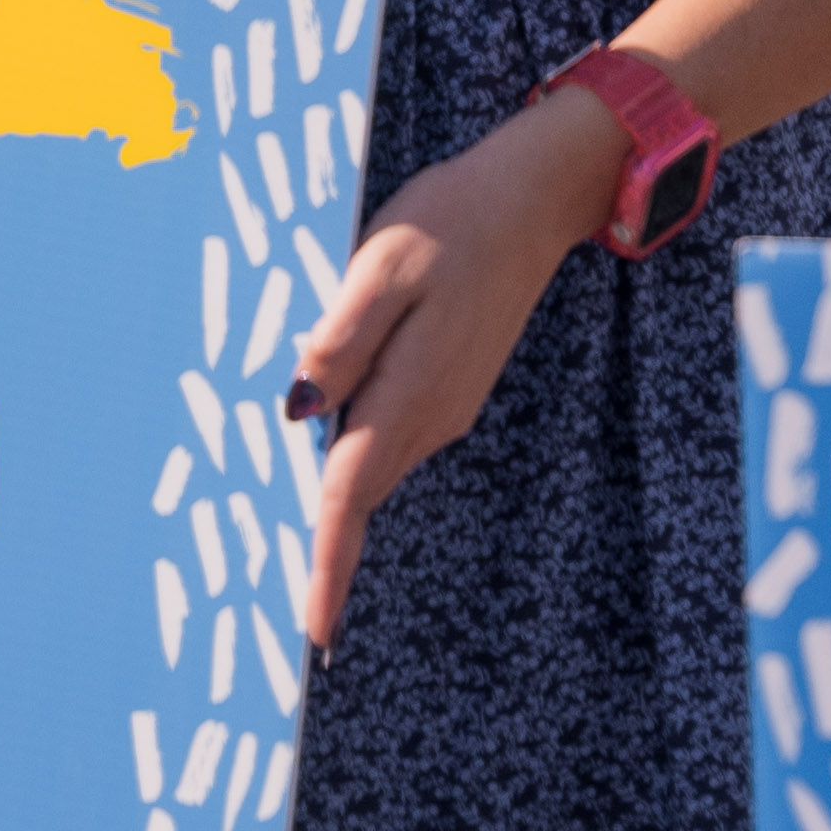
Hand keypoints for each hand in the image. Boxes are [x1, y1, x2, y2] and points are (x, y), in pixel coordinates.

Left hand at [288, 87, 626, 647]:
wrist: (532, 199)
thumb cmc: (448, 219)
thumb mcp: (380, 266)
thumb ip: (340, 339)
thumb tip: (298, 407)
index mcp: (406, 389)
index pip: (350, 493)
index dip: (330, 563)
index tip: (316, 631)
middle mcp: (431, 412)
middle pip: (362, 490)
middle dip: (333, 553)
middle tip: (307, 618)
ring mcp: (447, 402)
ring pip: (378, 464)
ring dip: (346, 508)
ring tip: (317, 562)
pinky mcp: (453, 383)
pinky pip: (394, 434)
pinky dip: (363, 460)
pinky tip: (339, 451)